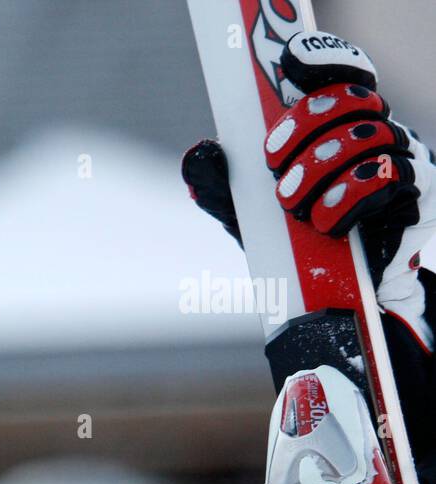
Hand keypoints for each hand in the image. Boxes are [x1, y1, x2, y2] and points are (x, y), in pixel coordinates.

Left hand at [182, 31, 435, 325]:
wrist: (330, 293)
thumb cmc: (289, 243)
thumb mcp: (243, 214)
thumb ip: (219, 185)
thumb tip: (199, 153)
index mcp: (334, 126)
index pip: (340, 73)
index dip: (322, 60)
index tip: (290, 67)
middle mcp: (371, 132)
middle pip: (352, 98)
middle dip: (306, 126)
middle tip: (272, 163)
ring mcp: (398, 158)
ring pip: (369, 136)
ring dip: (321, 169)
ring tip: (294, 206)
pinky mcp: (413, 193)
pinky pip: (388, 176)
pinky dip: (349, 198)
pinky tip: (327, 222)